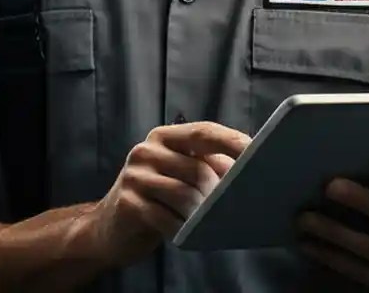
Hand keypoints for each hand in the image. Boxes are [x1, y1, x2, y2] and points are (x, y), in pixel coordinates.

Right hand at [79, 122, 249, 267]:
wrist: (109, 228)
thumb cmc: (157, 198)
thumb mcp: (179, 175)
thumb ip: (207, 165)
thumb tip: (249, 169)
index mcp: (164, 137)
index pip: (203, 132)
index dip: (232, 141)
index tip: (259, 152)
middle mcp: (146, 150)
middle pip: (198, 168)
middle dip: (219, 192)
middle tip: (234, 209)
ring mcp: (134, 176)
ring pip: (184, 195)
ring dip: (201, 215)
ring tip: (208, 225)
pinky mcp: (127, 203)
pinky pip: (165, 218)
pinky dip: (181, 229)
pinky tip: (186, 235)